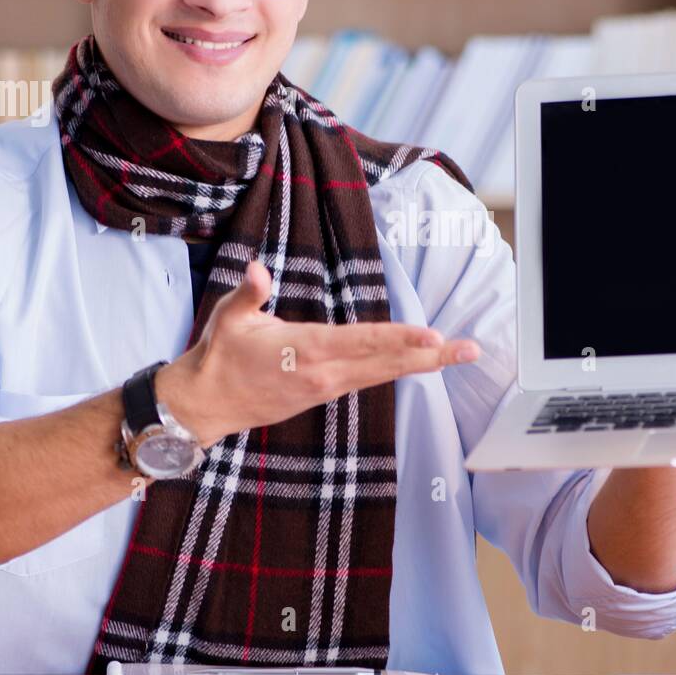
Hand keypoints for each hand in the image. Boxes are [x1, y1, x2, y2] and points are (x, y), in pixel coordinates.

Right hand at [157, 259, 480, 444]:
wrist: (205, 406)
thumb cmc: (218, 356)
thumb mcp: (228, 318)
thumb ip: (249, 292)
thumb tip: (257, 268)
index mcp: (305, 350)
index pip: (362, 341)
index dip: (399, 338)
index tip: (432, 336)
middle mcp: (324, 373)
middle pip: (387, 363)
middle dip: (431, 356)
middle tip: (470, 349)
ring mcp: (327, 387)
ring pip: (384, 373)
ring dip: (423, 363)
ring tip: (459, 353)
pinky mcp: (325, 394)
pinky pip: (370, 379)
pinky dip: (399, 369)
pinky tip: (422, 362)